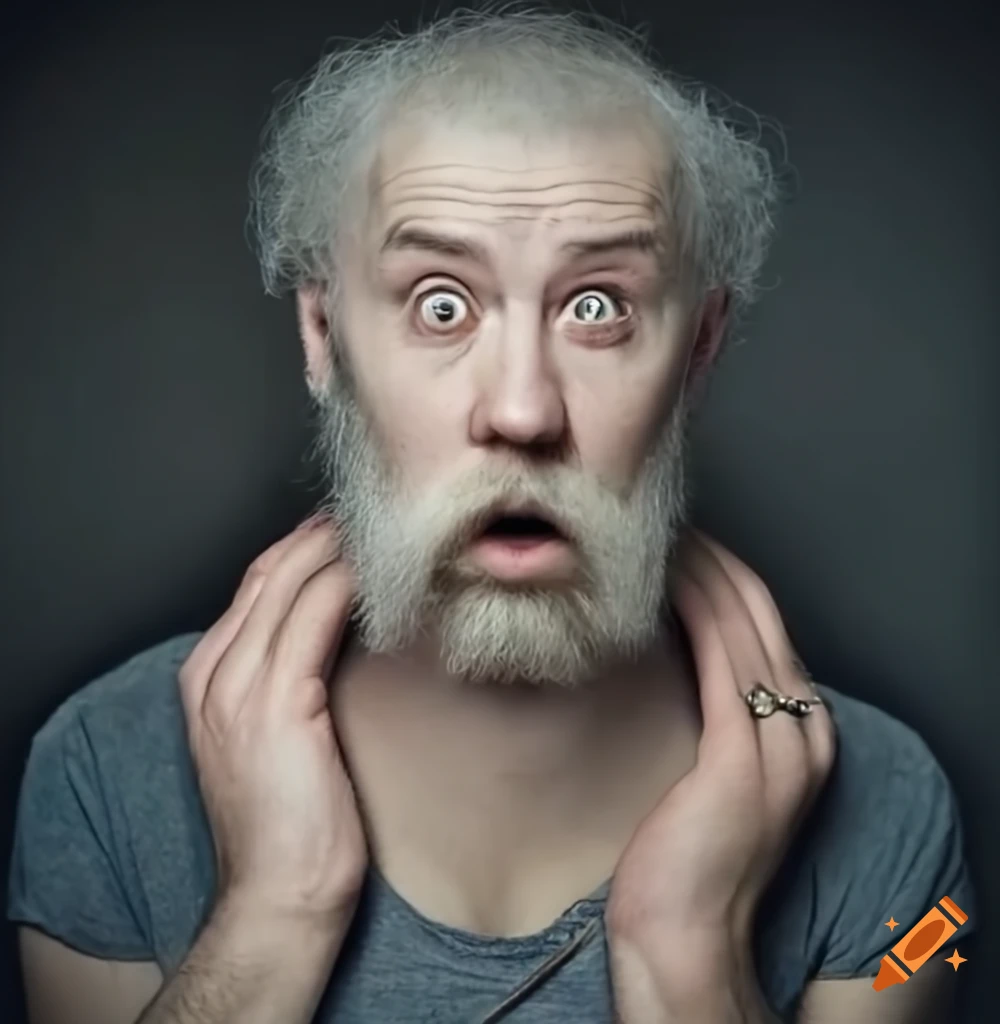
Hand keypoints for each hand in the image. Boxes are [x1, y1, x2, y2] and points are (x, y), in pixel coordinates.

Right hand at [178, 516, 366, 925]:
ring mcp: (240, 686)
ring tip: (378, 527)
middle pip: (267, 575)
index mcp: (205, 680)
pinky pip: (316, 615)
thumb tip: (329, 635)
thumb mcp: (271, 739)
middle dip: (317, 535)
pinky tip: (378, 568)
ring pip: (290, 583)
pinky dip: (346, 581)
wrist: (276, 893)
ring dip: (335, 547)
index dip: (296, 551)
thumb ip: (283, 682)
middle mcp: (213, 673)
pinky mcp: (277, 701)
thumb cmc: (287, 824)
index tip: (339, 530)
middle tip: (365, 514)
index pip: (253, 590)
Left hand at [607, 529, 835, 990]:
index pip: (766, 629)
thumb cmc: (686, 854)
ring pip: (744, 629)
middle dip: (715, 561)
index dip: (726, 578)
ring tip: (662, 535)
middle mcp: (804, 732)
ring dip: (703, 573)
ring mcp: (780, 746)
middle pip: (762, 617)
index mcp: (800, 732)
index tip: (683, 542)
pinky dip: (696, 612)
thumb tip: (674, 651)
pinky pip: (721, 662)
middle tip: (666, 522)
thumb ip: (715, 717)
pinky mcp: (742, 760)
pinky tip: (668, 580)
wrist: (688, 934)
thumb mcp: (713, 772)